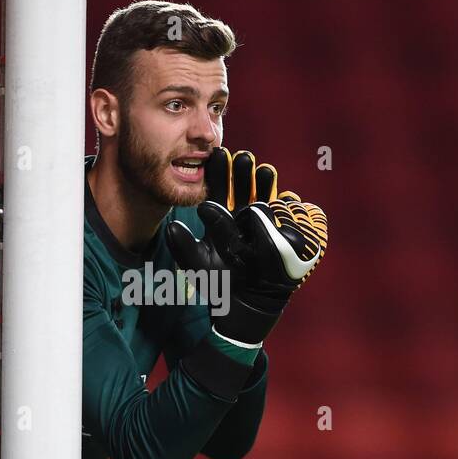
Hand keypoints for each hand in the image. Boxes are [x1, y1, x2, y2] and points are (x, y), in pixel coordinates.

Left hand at [167, 150, 326, 344]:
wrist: (248, 302)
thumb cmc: (220, 282)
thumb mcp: (198, 265)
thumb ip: (183, 247)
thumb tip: (170, 228)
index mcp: (220, 216)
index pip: (218, 189)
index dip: (218, 172)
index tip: (219, 155)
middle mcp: (242, 215)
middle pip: (243, 187)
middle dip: (244, 172)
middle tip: (244, 158)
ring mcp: (265, 223)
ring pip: (265, 196)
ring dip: (265, 183)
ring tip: (264, 171)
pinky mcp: (284, 233)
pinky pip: (287, 215)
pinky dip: (287, 205)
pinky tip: (285, 197)